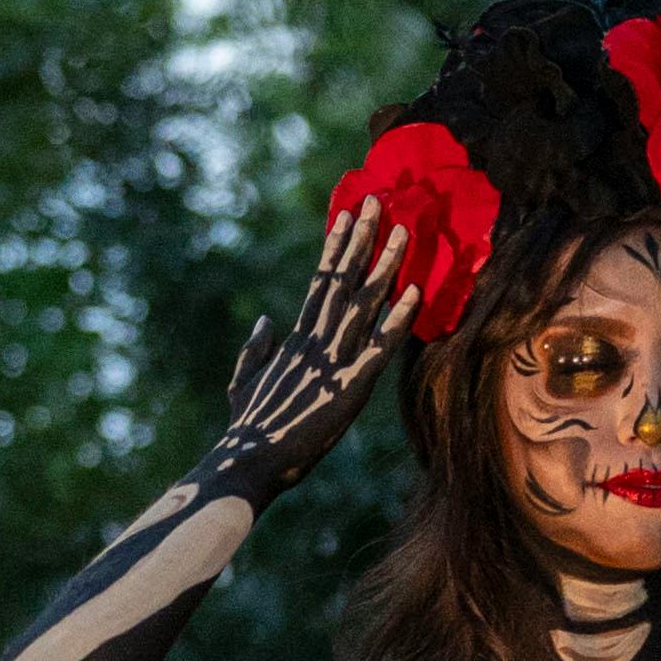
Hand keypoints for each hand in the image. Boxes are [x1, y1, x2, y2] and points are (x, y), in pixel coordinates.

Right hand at [205, 203, 415, 502]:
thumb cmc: (247, 428)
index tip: (346, 215)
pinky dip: (399, 319)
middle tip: (376, 200)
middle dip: (361, 238)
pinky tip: (415, 294)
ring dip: (385, 266)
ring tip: (403, 231)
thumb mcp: (245, 381)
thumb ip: (256, 349)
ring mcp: (333, 360)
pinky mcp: (350, 387)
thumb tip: (267, 320)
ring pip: (365, 303)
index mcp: (295, 339)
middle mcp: (315, 340)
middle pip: (343, 279)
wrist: (248, 460)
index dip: (336, 247)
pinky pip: (381, 347)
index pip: (320, 281)